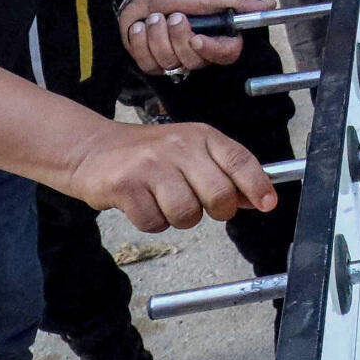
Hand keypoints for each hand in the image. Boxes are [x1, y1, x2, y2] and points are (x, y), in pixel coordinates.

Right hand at [61, 117, 278, 231]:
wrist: (91, 149)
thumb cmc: (148, 155)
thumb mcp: (190, 152)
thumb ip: (223, 172)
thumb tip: (258, 198)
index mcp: (201, 136)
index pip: (239, 159)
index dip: (257, 185)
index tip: (268, 204)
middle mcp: (179, 146)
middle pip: (218, 195)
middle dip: (216, 210)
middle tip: (199, 204)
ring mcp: (151, 165)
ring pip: (187, 214)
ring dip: (179, 218)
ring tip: (164, 201)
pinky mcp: (126, 185)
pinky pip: (154, 223)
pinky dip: (151, 222)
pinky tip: (142, 204)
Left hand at [117, 0, 265, 75]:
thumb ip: (240, 3)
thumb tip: (271, 5)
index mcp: (216, 40)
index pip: (224, 56)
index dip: (211, 50)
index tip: (197, 37)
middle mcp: (197, 56)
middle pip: (191, 60)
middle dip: (177, 34)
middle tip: (173, 15)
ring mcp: (173, 63)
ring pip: (167, 61)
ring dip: (157, 33)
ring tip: (155, 17)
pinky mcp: (151, 64)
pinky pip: (146, 61)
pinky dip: (140, 40)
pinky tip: (142, 26)